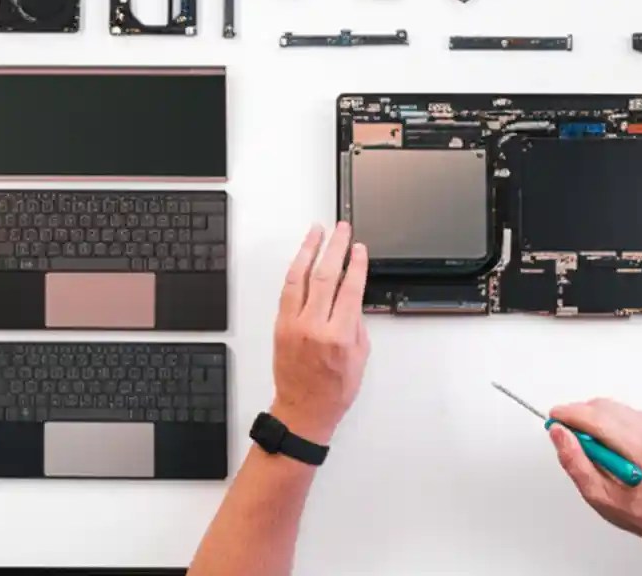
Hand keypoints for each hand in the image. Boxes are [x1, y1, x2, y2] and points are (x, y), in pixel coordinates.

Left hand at [270, 223, 369, 444]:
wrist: (303, 410)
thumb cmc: (332, 391)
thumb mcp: (360, 358)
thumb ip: (357, 325)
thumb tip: (352, 299)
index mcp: (339, 336)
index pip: (350, 289)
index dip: (356, 264)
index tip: (360, 249)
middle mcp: (314, 327)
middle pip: (325, 276)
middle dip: (335, 248)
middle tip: (342, 231)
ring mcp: (293, 324)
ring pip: (300, 277)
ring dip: (309, 250)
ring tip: (317, 232)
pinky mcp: (280, 326)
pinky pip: (287, 290)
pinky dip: (295, 270)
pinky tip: (301, 258)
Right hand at [548, 399, 641, 541]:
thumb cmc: (636, 508)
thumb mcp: (597, 495)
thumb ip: (575, 462)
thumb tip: (559, 433)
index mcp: (637, 450)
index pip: (597, 419)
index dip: (570, 415)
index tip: (553, 420)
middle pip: (601, 408)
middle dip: (578, 418)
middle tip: (569, 440)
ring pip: (608, 406)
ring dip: (591, 420)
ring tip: (592, 450)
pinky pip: (617, 410)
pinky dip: (604, 422)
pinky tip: (607, 445)